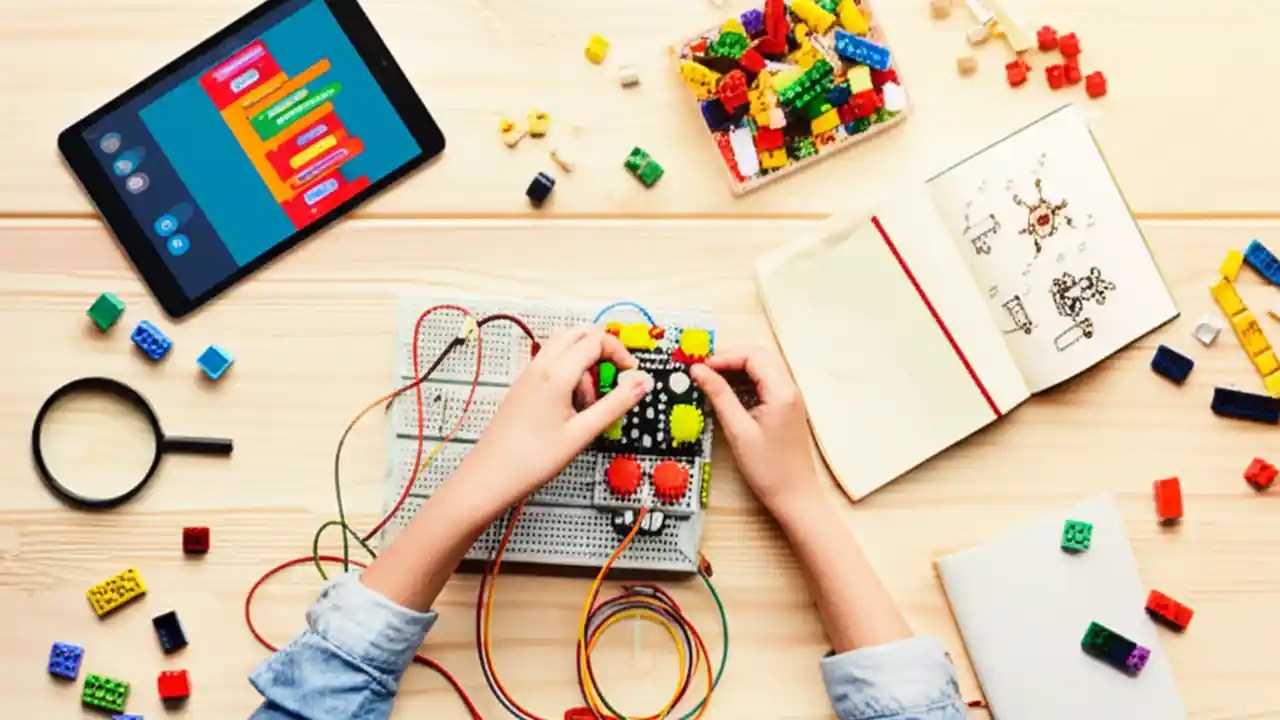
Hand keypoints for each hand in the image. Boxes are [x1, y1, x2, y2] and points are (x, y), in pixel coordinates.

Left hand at [455, 325, 648, 511]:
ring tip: (590, 400)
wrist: (491, 475)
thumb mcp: (583, 432)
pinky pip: (552, 363)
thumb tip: (641, 383)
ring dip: (585, 362)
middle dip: (602, 350)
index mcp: (556, 373)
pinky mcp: (523, 386)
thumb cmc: (531, 459)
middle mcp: (540, 366)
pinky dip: (569, 373)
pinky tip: (572, 406)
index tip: (630, 374)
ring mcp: (529, 374)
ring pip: (564, 346)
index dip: (620, 353)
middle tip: (613, 379)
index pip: (596, 340)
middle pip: (579, 333)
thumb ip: (615, 404)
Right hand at [690, 345, 819, 512]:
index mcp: (781, 392)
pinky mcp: (785, 408)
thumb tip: (699, 371)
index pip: (752, 356)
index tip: (701, 367)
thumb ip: (719, 396)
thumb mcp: (738, 430)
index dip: (724, 356)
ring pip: (762, 367)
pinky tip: (727, 394)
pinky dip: (744, 382)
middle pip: (759, 355)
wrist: (795, 496)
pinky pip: (764, 383)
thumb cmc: (769, 469)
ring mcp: (789, 398)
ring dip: (737, 368)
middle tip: (704, 370)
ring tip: (711, 381)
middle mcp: (790, 390)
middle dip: (730, 357)